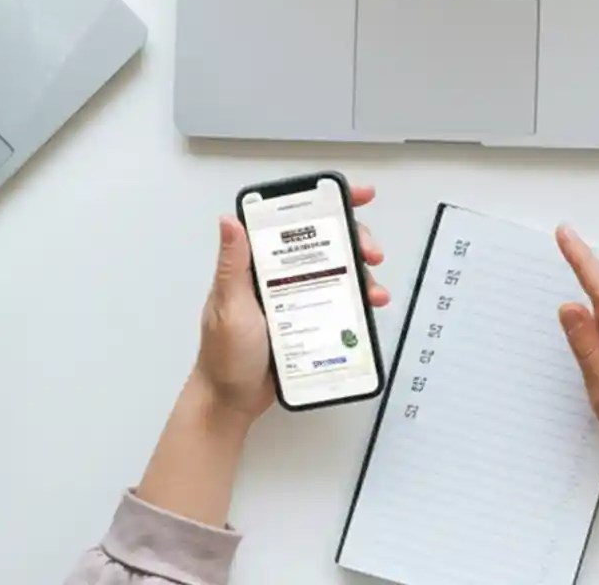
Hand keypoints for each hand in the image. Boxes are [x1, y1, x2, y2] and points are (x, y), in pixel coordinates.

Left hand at [196, 185, 389, 423]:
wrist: (232, 401)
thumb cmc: (224, 354)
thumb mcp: (230, 306)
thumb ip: (233, 265)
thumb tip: (230, 221)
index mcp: (258, 264)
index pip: (291, 222)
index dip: (323, 204)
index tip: (354, 196)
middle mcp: (280, 276)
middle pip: (325, 244)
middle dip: (355, 240)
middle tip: (371, 252)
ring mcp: (297, 298)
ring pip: (339, 274)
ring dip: (363, 275)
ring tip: (375, 289)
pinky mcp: (311, 322)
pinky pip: (341, 306)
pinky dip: (359, 304)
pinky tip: (369, 309)